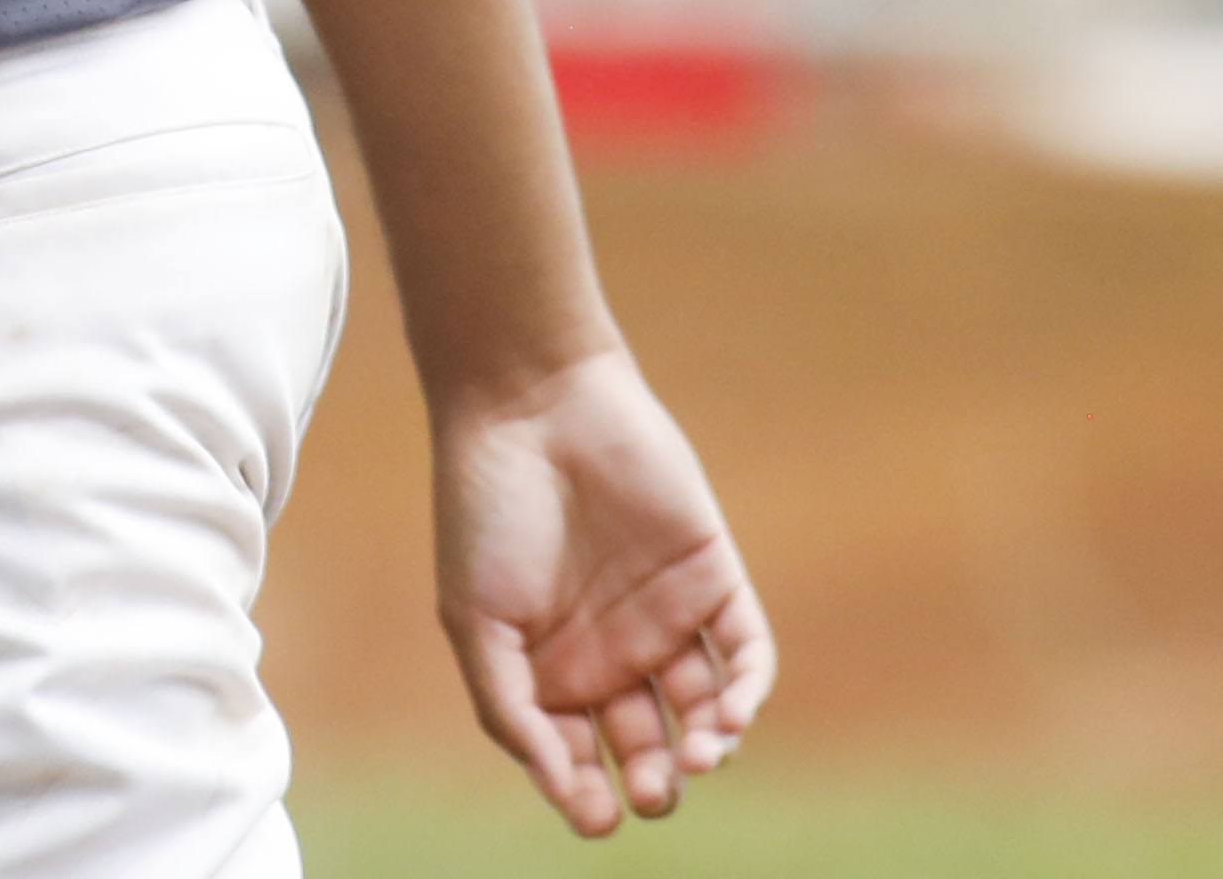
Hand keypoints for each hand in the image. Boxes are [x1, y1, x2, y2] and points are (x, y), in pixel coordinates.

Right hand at [432, 348, 774, 835]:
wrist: (529, 408)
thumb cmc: (485, 511)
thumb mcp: (474, 620)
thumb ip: (510, 710)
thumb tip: (558, 790)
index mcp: (550, 668)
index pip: (580, 756)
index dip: (588, 794)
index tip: (593, 815)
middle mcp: (612, 652)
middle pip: (648, 744)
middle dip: (654, 782)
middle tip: (653, 793)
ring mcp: (666, 617)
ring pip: (706, 709)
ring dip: (709, 747)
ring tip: (696, 759)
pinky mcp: (713, 578)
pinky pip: (746, 651)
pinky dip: (748, 692)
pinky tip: (730, 716)